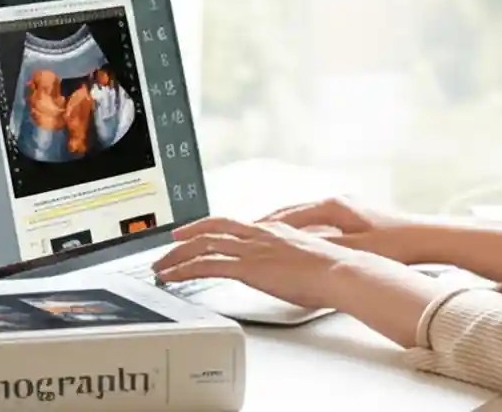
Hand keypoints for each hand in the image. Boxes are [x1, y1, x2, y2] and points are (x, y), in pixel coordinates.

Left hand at [150, 217, 359, 310]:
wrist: (339, 271)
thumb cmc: (332, 270)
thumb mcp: (306, 259)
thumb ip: (289, 261)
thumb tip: (287, 271)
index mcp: (274, 230)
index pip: (234, 224)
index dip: (211, 227)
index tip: (198, 234)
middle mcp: (260, 233)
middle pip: (212, 228)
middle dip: (186, 237)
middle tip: (170, 246)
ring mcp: (252, 248)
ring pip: (203, 244)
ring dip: (177, 256)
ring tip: (162, 266)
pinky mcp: (247, 267)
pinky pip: (206, 265)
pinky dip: (183, 270)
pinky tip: (172, 277)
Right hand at [257, 197, 423, 263]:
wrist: (428, 237)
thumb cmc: (396, 243)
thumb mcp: (354, 250)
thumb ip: (322, 249)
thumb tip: (292, 252)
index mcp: (333, 206)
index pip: (288, 216)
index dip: (264, 227)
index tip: (243, 233)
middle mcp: (338, 202)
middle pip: (293, 212)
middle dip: (269, 223)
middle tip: (244, 232)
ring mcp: (348, 207)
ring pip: (306, 216)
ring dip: (285, 226)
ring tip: (264, 235)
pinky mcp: (357, 217)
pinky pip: (320, 221)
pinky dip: (303, 229)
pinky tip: (299, 239)